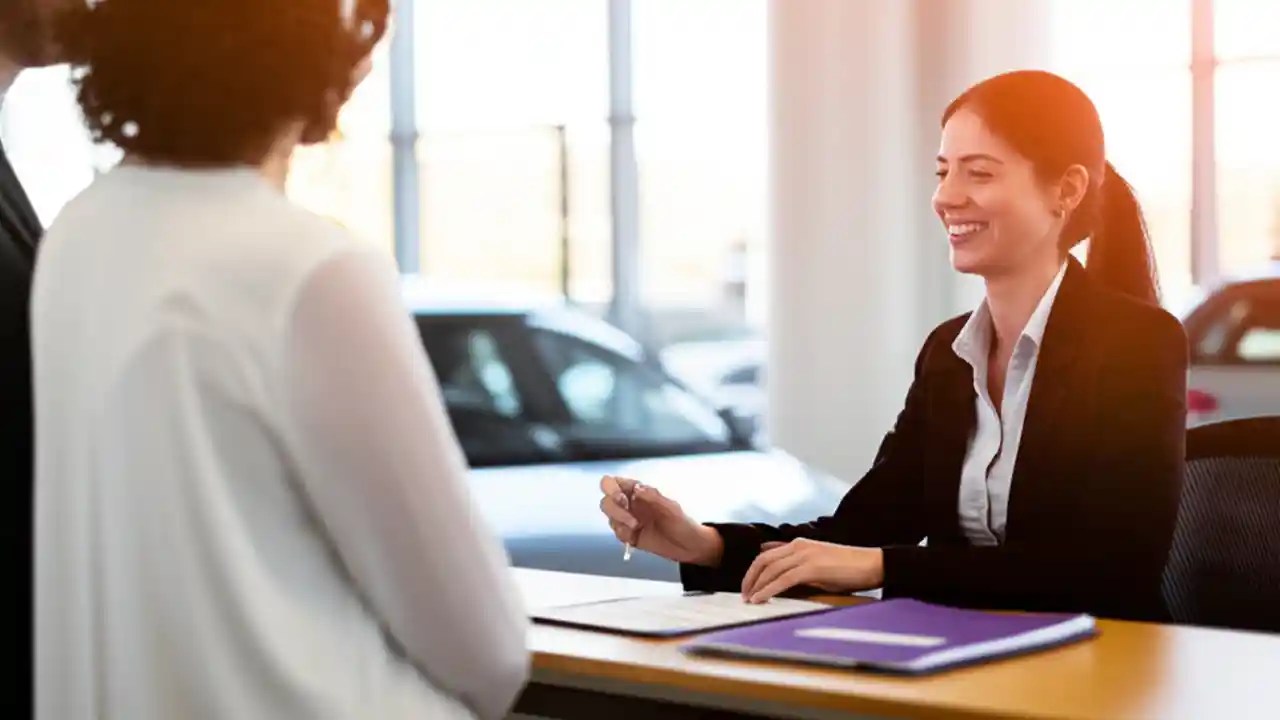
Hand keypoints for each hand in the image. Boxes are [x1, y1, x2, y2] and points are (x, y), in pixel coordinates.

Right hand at [598, 475, 722, 565]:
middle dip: (614, 509)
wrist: (689, 547)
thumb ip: (653, 497)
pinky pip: (617, 533)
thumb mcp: (671, 508)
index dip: (611, 488)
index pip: (614, 482)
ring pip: (610, 517)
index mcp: (639, 492)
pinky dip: (623, 535)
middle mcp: (631, 504)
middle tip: (630, 517)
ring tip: (636, 527)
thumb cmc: (682, 523)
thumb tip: (637, 488)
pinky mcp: (629, 535)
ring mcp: (629, 520)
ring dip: (620, 522)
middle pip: (606, 500)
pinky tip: (636, 537)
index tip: (621, 498)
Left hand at [740, 539, 883, 603]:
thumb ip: (799, 566)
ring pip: (770, 570)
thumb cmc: (848, 568)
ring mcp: (805, 556)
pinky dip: (768, 590)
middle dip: (749, 578)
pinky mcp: (812, 568)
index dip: (753, 571)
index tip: (747, 586)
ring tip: (748, 600)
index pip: (766, 555)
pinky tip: (760, 600)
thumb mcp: (819, 564)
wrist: (872, 564)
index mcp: (799, 544)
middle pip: (763, 561)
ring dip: (756, 586)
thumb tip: (781, 576)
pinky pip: (783, 580)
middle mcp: (799, 546)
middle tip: (743, 595)